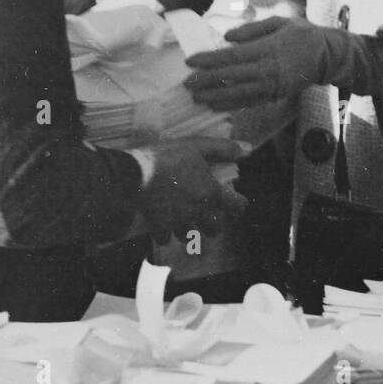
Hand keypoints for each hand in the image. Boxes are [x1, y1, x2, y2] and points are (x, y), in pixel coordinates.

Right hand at [132, 138, 247, 242]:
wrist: (135, 173)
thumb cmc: (168, 157)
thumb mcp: (196, 145)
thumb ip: (223, 148)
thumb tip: (247, 149)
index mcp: (211, 193)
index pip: (236, 206)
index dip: (239, 205)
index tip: (236, 202)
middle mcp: (198, 212)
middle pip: (214, 229)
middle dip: (212, 224)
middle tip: (205, 214)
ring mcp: (178, 222)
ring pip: (189, 236)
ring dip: (187, 229)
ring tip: (181, 218)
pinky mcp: (159, 227)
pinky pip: (165, 238)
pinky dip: (164, 232)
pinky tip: (160, 222)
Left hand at [184, 16, 364, 110]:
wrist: (328, 55)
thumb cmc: (302, 34)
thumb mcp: (279, 22)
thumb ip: (252, 29)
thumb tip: (227, 37)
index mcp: (267, 48)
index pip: (232, 56)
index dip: (209, 60)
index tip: (190, 61)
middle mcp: (268, 69)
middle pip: (232, 78)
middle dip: (207, 82)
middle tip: (187, 85)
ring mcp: (272, 85)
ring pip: (239, 94)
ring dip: (216, 97)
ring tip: (197, 99)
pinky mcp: (276, 95)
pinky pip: (251, 102)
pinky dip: (232, 105)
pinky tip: (217, 106)